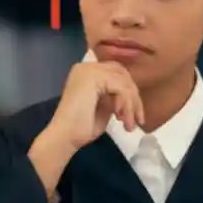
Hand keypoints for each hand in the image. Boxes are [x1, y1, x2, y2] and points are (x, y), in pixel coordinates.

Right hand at [28, 61, 144, 202]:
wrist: (65, 136)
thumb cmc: (81, 128)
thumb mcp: (104, 107)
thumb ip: (114, 96)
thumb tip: (130, 94)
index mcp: (86, 72)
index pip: (116, 73)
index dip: (128, 92)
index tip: (133, 115)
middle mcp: (86, 66)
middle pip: (122, 74)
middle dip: (134, 97)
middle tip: (138, 119)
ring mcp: (89, 70)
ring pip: (124, 81)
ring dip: (131, 105)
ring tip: (129, 125)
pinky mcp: (93, 77)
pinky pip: (120, 88)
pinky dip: (126, 104)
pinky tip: (120, 118)